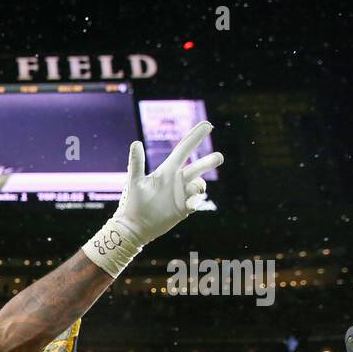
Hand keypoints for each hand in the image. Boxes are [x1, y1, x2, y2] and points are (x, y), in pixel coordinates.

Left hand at [84, 121, 223, 277]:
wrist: (134, 226)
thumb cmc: (133, 202)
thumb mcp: (135, 181)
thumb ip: (136, 163)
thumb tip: (136, 142)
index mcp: (167, 170)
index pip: (183, 150)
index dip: (195, 137)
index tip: (208, 124)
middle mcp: (177, 180)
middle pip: (197, 167)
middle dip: (208, 162)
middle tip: (219, 157)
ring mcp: (182, 194)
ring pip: (199, 184)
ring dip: (201, 185)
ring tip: (197, 189)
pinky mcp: (184, 208)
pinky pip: (195, 202)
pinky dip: (196, 201)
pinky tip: (191, 204)